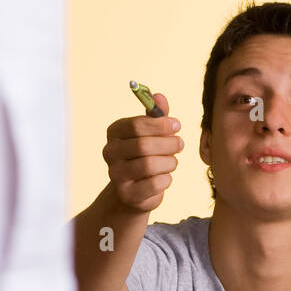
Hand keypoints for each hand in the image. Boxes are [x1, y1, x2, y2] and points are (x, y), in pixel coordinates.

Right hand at [104, 93, 182, 211]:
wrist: (136, 190)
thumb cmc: (146, 155)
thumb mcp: (151, 132)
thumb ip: (157, 114)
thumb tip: (159, 96)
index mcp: (114, 132)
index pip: (136, 125)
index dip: (160, 125)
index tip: (177, 125)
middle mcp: (110, 153)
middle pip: (143, 145)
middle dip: (168, 143)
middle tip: (180, 143)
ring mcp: (116, 175)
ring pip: (150, 165)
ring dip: (169, 162)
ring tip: (172, 161)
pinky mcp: (127, 194)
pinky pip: (155, 184)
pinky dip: (166, 179)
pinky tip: (164, 177)